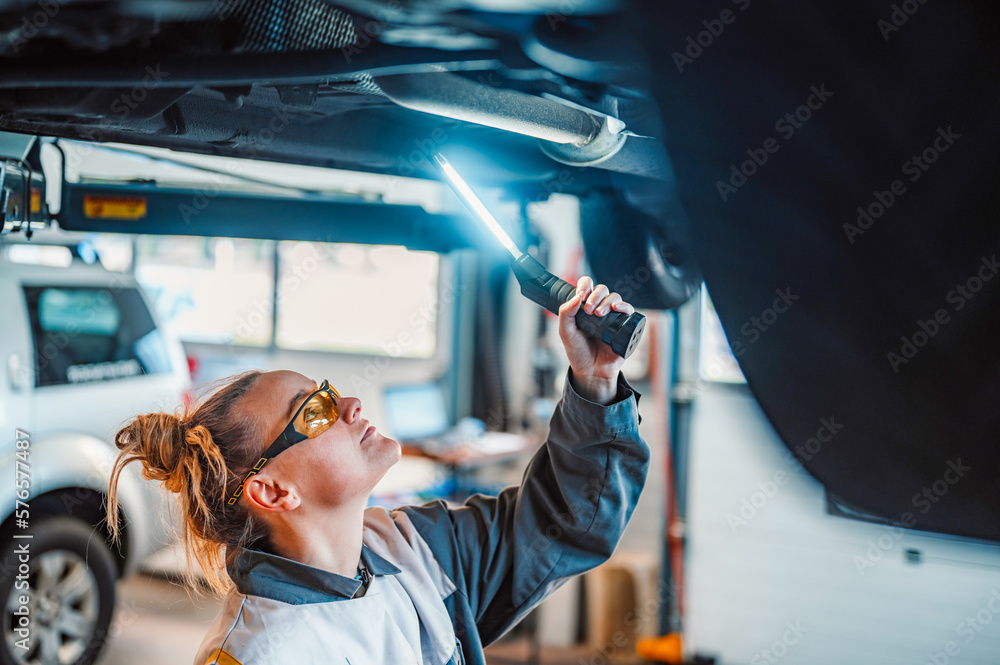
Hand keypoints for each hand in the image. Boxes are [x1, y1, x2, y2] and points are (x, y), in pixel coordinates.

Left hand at [558, 276, 635, 403]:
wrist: (591, 371)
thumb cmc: (578, 352)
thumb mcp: (565, 332)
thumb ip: (565, 313)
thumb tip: (577, 296)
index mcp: (584, 307)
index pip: (587, 286)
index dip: (585, 285)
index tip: (580, 294)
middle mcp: (600, 309)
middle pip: (602, 289)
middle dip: (595, 296)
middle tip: (588, 310)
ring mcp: (613, 317)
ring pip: (614, 297)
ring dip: (606, 301)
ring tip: (598, 314)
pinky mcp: (625, 326)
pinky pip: (628, 310)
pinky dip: (624, 305)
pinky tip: (616, 309)